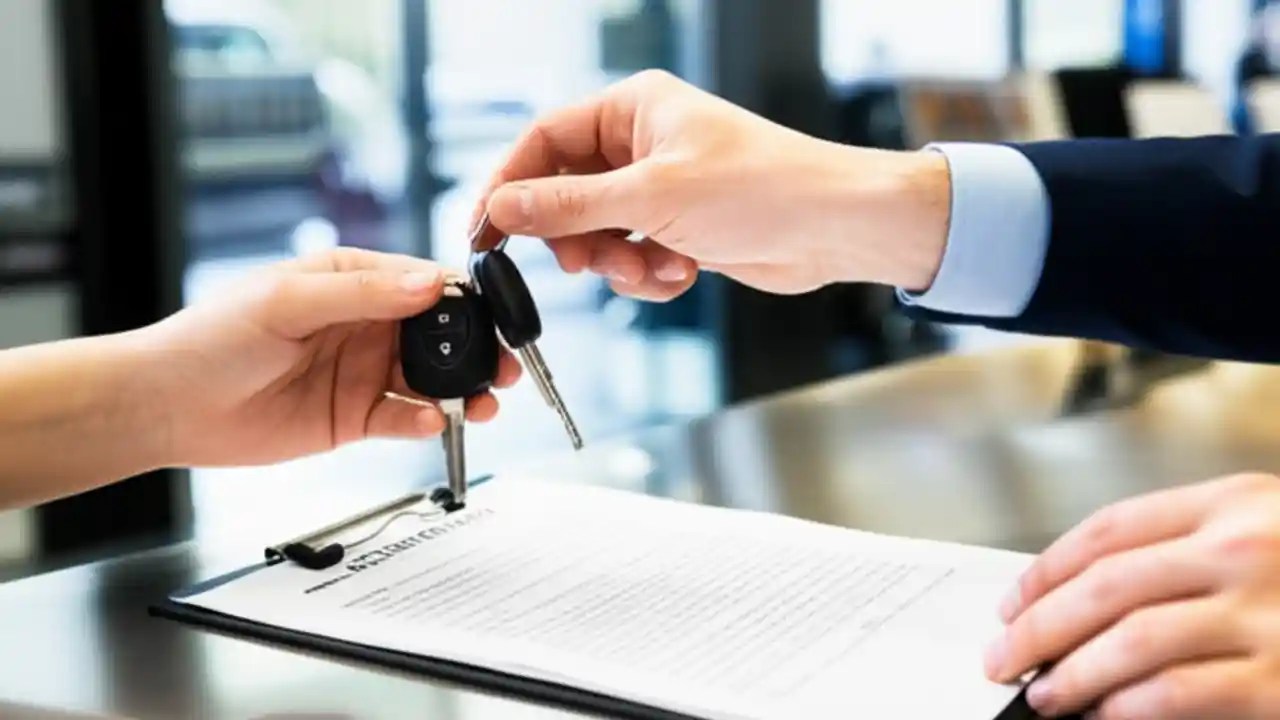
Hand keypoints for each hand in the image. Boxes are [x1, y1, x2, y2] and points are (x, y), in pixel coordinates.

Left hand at [146, 248, 521, 467]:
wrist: (169, 406)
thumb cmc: (213, 339)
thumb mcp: (286, 303)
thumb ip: (360, 294)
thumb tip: (427, 284)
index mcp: (352, 282)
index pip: (423, 283)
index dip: (462, 300)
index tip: (491, 317)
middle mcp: (365, 325)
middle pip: (440, 336)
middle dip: (478, 351)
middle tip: (505, 367)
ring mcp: (363, 371)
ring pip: (431, 380)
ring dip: (462, 391)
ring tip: (484, 403)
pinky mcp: (354, 417)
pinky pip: (402, 418)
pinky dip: (423, 422)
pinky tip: (429, 422)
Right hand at [473, 70, 949, 298]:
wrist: (835, 230)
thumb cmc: (763, 187)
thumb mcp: (651, 197)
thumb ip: (568, 206)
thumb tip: (502, 208)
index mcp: (634, 109)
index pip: (544, 140)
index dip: (509, 184)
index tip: (484, 228)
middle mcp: (643, 144)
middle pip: (565, 193)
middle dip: (576, 237)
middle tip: (585, 261)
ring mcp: (660, 189)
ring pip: (598, 233)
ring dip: (617, 263)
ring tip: (652, 268)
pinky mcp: (678, 229)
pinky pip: (632, 256)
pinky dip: (647, 274)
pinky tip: (680, 273)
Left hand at [986, 474, 1279, 718]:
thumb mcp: (1265, 527)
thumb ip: (1188, 548)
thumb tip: (1086, 596)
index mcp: (1231, 503)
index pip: (1108, 530)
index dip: (1045, 570)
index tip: (1012, 604)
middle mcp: (1241, 549)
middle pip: (1105, 584)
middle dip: (1037, 627)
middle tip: (1003, 656)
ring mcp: (1264, 614)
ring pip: (1131, 640)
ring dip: (1072, 673)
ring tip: (1044, 694)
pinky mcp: (1278, 682)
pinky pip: (1178, 692)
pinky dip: (1127, 706)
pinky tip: (1104, 712)